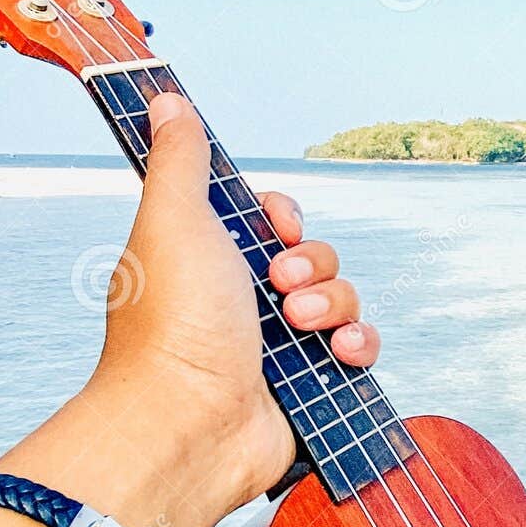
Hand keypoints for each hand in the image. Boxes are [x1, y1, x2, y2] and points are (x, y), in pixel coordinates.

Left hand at [85, 92, 378, 526]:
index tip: (273, 226)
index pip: (270, 221)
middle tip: (278, 286)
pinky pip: (359, 350)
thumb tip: (166, 101)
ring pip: (342, 300)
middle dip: (311, 263)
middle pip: (314, 256)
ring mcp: (280, 348)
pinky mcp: (311, 388)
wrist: (189, 425)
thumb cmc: (170, 325)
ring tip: (299, 327)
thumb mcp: (173, 221)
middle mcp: (244, 303)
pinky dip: (357, 345)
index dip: (283, 217)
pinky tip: (339, 353)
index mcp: (210, 261)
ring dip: (333, 304)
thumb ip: (179, 161)